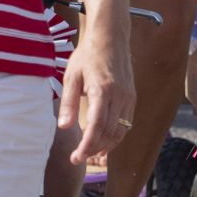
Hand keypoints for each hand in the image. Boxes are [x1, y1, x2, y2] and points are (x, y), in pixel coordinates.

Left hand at [59, 39, 134, 164]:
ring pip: (121, 130)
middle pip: (110, 132)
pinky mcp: (132, 97)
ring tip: (90, 154)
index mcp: (103, 89)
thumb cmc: (88, 55)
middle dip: (94, 149)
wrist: (111, 37)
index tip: (76, 157)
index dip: (87, 145)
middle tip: (77, 158)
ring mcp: (129, 97)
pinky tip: (103, 141)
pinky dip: (116, 136)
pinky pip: (126, 123)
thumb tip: (64, 127)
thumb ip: (68, 103)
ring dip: (106, 146)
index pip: (97, 126)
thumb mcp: (71, 76)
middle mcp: (120, 95)